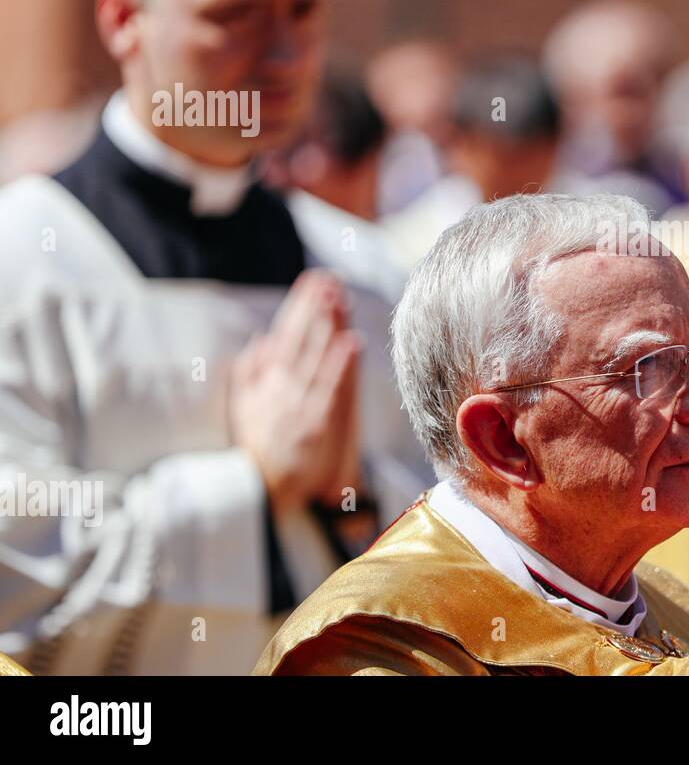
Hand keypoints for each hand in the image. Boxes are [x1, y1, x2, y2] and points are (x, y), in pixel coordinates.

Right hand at [229, 270, 361, 514]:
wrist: (272, 501)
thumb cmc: (266, 454)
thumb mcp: (247, 413)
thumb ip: (250, 376)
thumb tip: (260, 340)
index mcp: (269, 385)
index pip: (287, 336)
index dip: (300, 307)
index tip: (314, 280)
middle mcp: (284, 391)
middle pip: (301, 341)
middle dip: (314, 308)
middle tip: (327, 277)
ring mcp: (300, 409)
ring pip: (316, 359)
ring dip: (327, 328)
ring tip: (338, 298)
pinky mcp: (318, 429)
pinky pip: (330, 393)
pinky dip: (339, 368)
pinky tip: (351, 343)